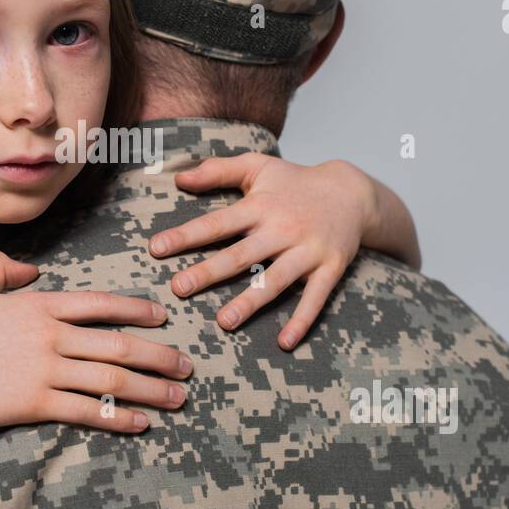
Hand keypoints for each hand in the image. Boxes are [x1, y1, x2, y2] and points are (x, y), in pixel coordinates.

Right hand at [0, 251, 192, 433]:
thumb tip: (28, 269)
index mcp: (37, 306)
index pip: (99, 303)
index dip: (136, 309)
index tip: (162, 316)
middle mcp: (49, 335)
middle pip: (117, 344)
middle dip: (158, 355)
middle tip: (187, 365)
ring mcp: (45, 370)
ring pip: (111, 378)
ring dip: (150, 388)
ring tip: (177, 397)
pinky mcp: (37, 403)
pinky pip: (88, 410)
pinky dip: (119, 417)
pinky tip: (141, 423)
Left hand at [148, 153, 379, 350]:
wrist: (353, 192)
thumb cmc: (295, 181)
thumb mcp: (257, 166)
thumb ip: (217, 170)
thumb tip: (178, 177)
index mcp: (260, 206)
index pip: (216, 223)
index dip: (185, 236)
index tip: (155, 249)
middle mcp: (283, 229)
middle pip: (241, 254)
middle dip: (209, 272)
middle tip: (179, 289)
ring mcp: (308, 250)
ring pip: (275, 280)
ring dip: (250, 302)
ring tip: (223, 322)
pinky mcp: (331, 268)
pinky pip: (315, 298)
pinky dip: (302, 320)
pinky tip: (284, 342)